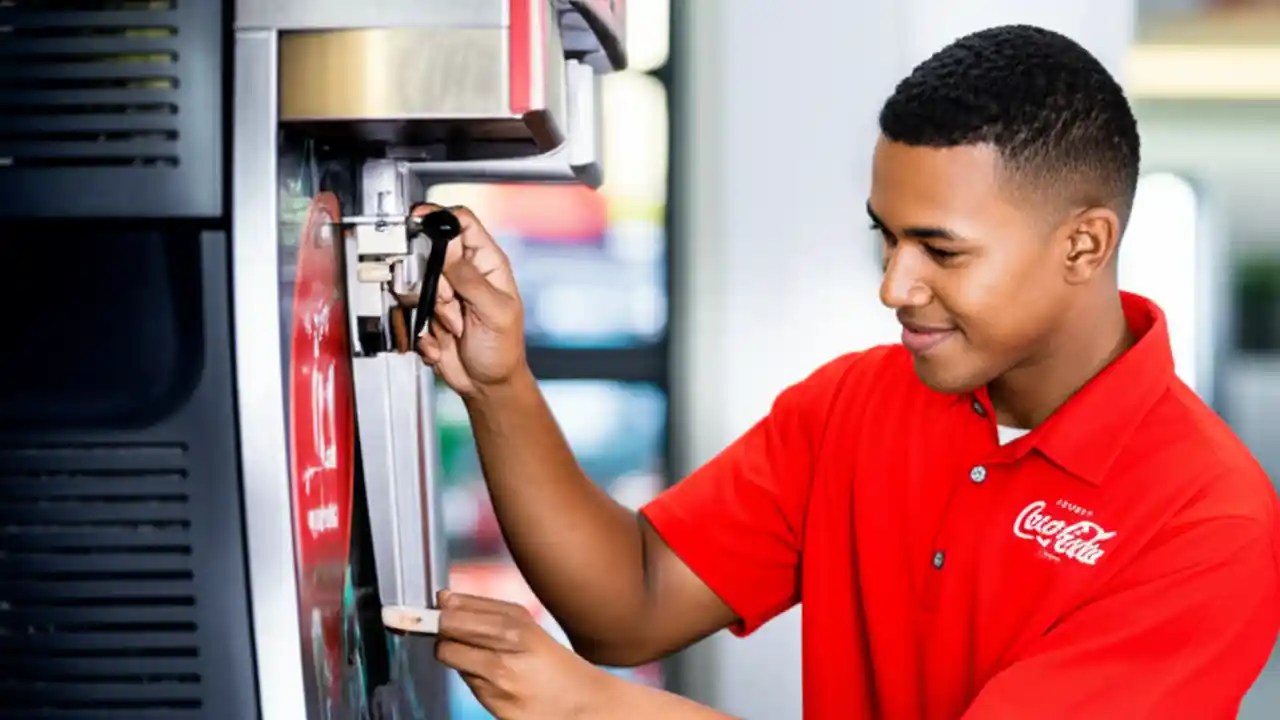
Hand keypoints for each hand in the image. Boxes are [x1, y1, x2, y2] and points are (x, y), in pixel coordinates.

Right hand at [413, 204, 526, 396]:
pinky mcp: (426, 314)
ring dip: (432, 311)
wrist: (487, 384)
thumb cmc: (503, 349)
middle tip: (452, 303)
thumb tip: (448, 245)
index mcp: (487, 264)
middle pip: (430, 254)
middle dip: (436, 283)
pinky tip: (444, 340)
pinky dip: (424, 331)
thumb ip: (469, 278)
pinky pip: (410, 312)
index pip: (462, 223)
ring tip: (454, 327)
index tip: (420, 219)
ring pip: (416, 284)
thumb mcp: (494, 311)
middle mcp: (463, 274)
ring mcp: (443, 293)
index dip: (440, 216)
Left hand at [435, 590, 612, 719]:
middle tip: (453, 634)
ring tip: (482, 658)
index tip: (439, 611)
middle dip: (443, 631)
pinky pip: (466, 681)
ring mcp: (499, 674)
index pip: (456, 605)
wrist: (581, 703)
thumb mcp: (524, 626)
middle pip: (447, 628)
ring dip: (457, 657)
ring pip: (450, 656)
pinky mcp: (494, 702)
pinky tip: (494, 679)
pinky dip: (472, 677)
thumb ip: (482, 611)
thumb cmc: (550, 662)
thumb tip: (443, 599)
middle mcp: (507, 643)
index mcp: (515, 618)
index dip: (442, 610)